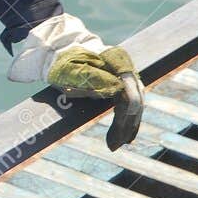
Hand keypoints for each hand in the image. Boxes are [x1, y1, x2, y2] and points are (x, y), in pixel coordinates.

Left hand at [9, 14, 144, 148]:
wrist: (61, 51)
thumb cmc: (65, 63)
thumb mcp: (73, 72)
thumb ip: (94, 80)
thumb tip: (117, 91)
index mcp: (117, 61)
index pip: (130, 96)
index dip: (124, 120)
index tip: (115, 138)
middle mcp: (126, 67)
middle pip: (136, 102)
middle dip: (126, 126)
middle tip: (114, 146)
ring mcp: (126, 74)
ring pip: (136, 104)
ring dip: (129, 125)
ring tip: (119, 144)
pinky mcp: (122, 81)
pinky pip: (131, 102)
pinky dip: (128, 119)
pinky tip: (126, 135)